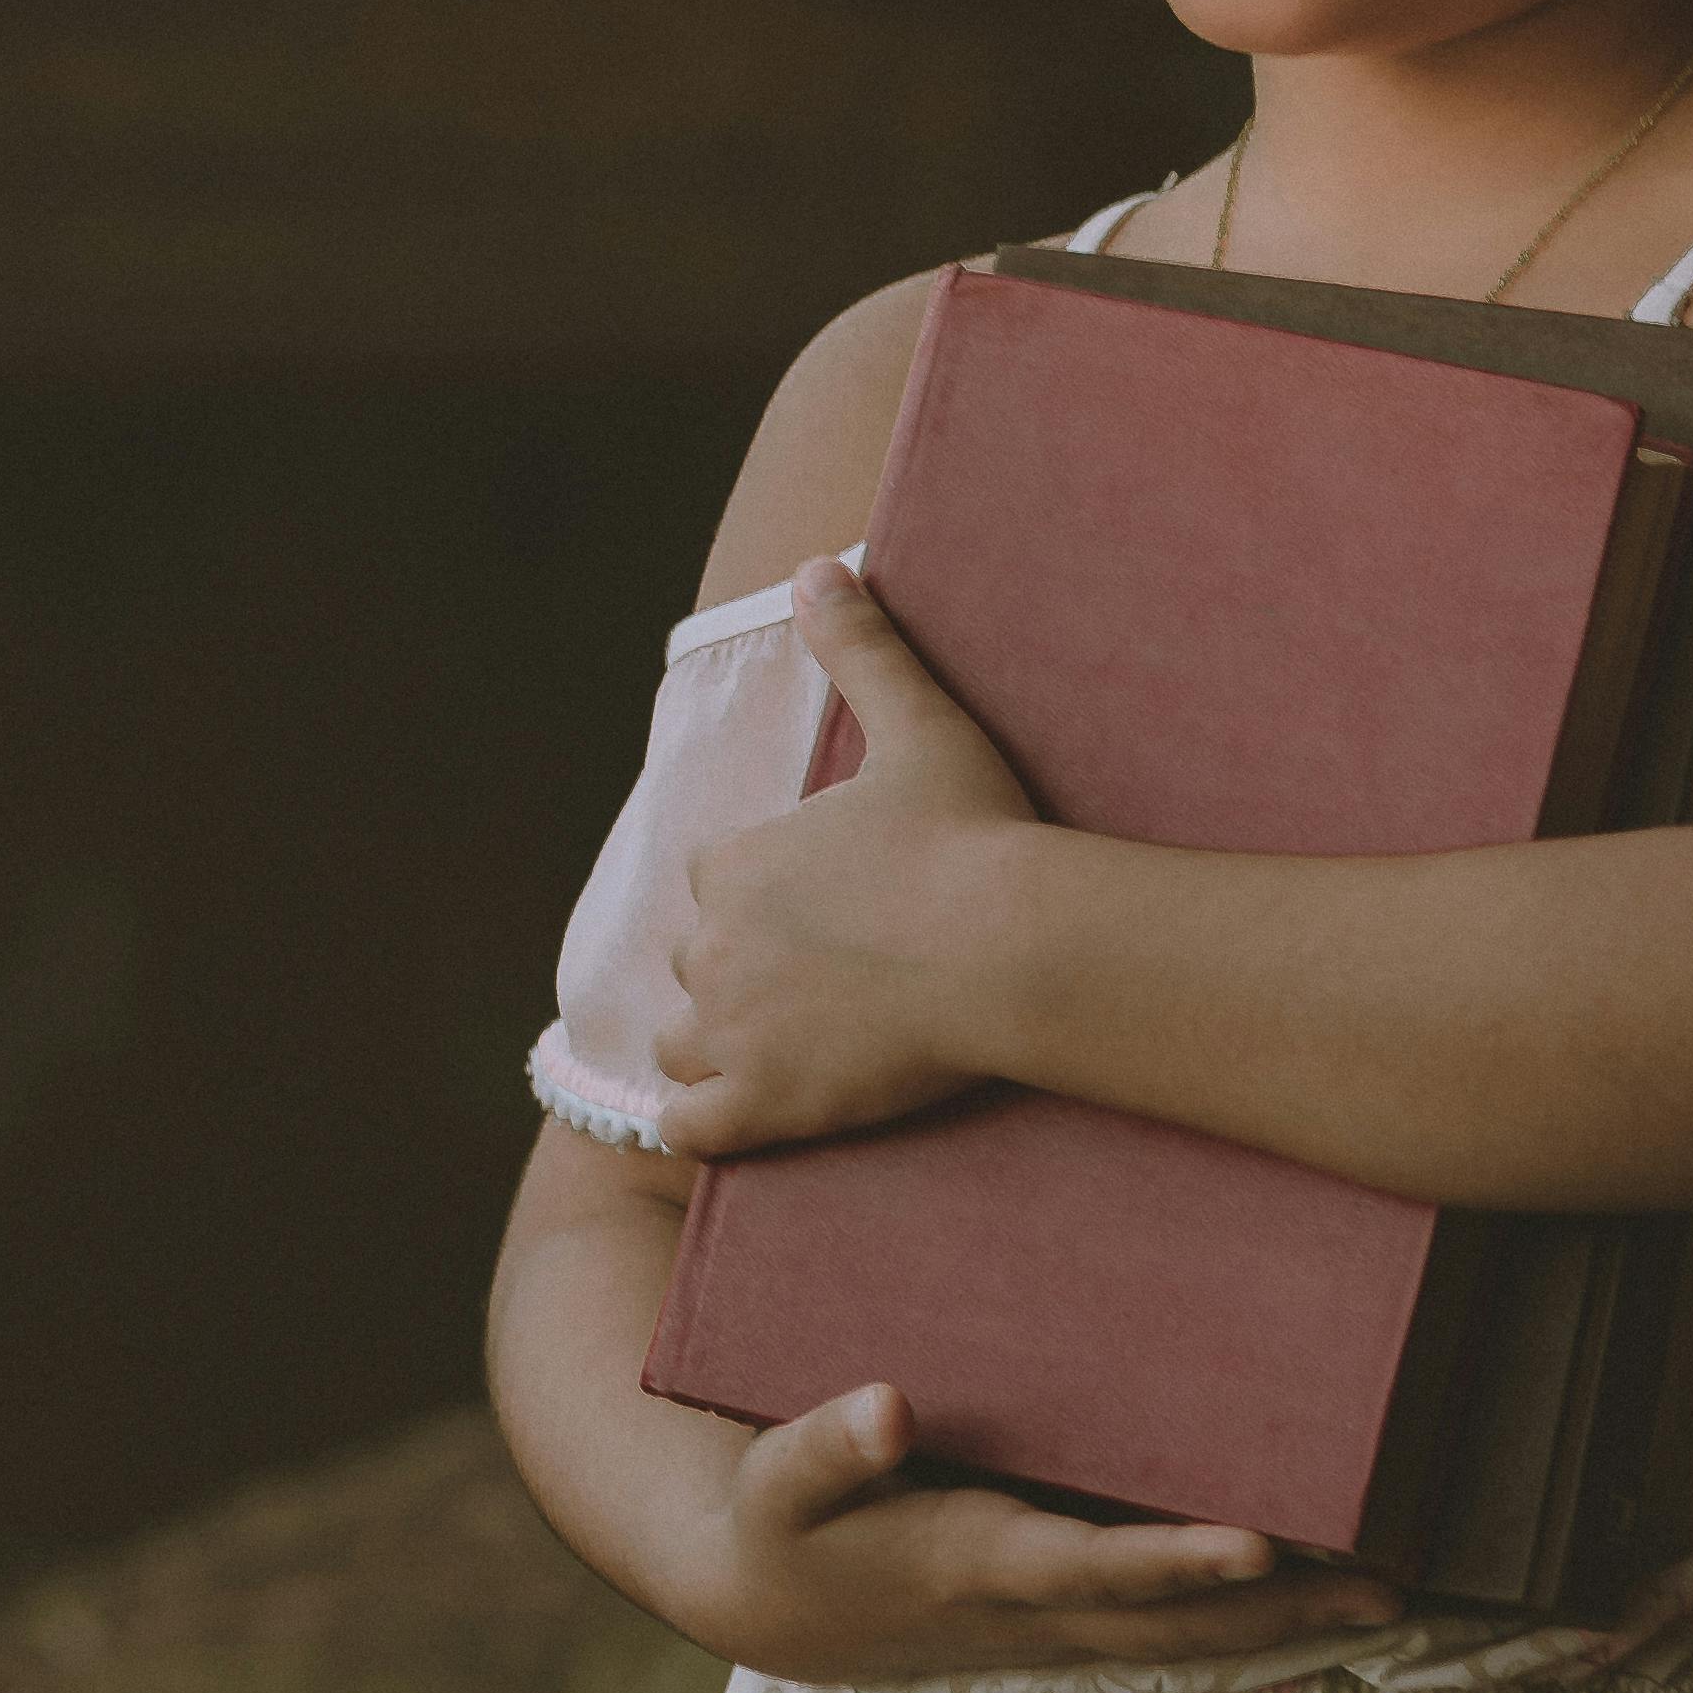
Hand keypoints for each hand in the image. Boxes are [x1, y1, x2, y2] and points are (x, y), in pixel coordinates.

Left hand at [655, 558, 1036, 1158]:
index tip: (828, 906)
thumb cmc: (972, 834)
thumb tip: (815, 565)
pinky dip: (703, 1122)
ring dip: (717, 1046)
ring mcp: (734, 1030)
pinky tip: (743, 1116)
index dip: (766, 894)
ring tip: (785, 1048)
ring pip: (682, 1043)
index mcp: (740, 861)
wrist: (1010, 945)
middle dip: (741, 970)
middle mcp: (715, 945)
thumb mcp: (919, 723)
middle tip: (823, 981)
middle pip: (697, 962)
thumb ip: (859, 646)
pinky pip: (690, 1126)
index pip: (720, 879)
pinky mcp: (764, 1103)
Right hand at [688, 1383, 1408, 1684]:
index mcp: (976, 1565)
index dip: (1174, 1562)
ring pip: (1189, 1631)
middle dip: (1281, 1606)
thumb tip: (886, 1403)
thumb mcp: (779, 1484)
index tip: (1258, 1543)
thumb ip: (826, 1445)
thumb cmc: (778, 1522)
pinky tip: (1319, 1584)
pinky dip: (1249, 1610)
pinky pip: (1173, 1621)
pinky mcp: (1063, 1612)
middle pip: (1177, 1620)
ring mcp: (1056, 1621)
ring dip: (1287, 1618)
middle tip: (1393, 1586)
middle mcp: (1034, 1608)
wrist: (765, 1598)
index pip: (1092, 1567)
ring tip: (1395, 1590)